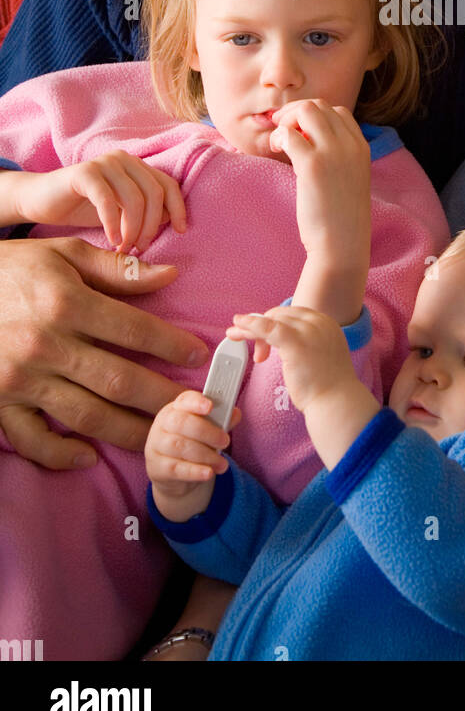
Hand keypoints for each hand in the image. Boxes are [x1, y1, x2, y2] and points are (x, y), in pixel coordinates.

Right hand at [0, 236, 209, 467]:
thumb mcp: (62, 254)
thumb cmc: (12, 269)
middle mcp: (47, 345)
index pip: (133, 330)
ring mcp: (22, 379)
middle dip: (165, 399)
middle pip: (119, 381)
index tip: (199, 356)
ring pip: (87, 416)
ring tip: (164, 437)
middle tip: (199, 411)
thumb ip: (117, 269)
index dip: (171, 345)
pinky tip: (90, 456)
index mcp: (66, 303)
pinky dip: (61, 454)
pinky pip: (33, 440)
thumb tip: (170, 275)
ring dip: (130, 432)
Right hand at [11, 153, 185, 252]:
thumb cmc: (85, 208)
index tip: (180, 232)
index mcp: (138, 166)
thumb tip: (175, 220)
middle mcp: (125, 159)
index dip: (178, 208)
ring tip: (124, 248)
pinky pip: (107, 200)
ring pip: (135, 198)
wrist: (41, 200)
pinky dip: (113, 224)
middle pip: (154, 193)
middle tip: (140, 248)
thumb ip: (148, 212)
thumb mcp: (122, 212)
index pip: (169, 184)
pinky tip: (111, 241)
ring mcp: (105, 162)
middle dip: (152, 225)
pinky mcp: (84, 172)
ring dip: (133, 229)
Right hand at [146, 390, 240, 522]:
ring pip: (179, 446)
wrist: (174, 475)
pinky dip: (194, 471)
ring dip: (205, 455)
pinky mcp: (156, 467)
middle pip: (181, 423)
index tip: (210, 406)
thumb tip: (236, 413)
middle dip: (207, 432)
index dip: (197, 402)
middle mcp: (163, 424)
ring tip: (222, 463)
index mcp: (176, 408)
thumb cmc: (193, 444)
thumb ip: (222, 421)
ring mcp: (156, 446)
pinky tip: (208, 473)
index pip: (184, 400)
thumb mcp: (208, 431)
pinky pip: (175, 468)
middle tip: (226, 441)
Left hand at [227, 305, 379, 469]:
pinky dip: (250, 324)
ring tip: (234, 335)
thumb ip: (308, 343)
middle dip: (262, 329)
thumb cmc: (327, 387)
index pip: (293, 314)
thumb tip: (287, 345)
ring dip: (249, 327)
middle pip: (280, 315)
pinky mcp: (295, 342)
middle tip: (256, 353)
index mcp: (326, 323)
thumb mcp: (321, 355)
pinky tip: (237, 324)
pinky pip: (266, 327)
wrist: (336, 403)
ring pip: (270, 321)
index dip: (275, 323)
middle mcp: (318, 322)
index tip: (264, 338)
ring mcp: (307, 330)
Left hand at [269, 100, 369, 270]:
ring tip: (280, 143)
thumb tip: (309, 139)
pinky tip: (276, 152)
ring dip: (286, 122)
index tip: (302, 133)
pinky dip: (278, 138)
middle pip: (319, 105)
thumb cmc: (341, 217)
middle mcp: (350, 145)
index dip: (315, 116)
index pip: (338, 111)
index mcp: (361, 147)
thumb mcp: (351, 178)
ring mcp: (332, 153)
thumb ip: (339, 156)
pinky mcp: (312, 166)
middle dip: (295, 113)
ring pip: (305, 111)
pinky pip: (289, 134)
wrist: (342, 245)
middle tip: (284, 133)